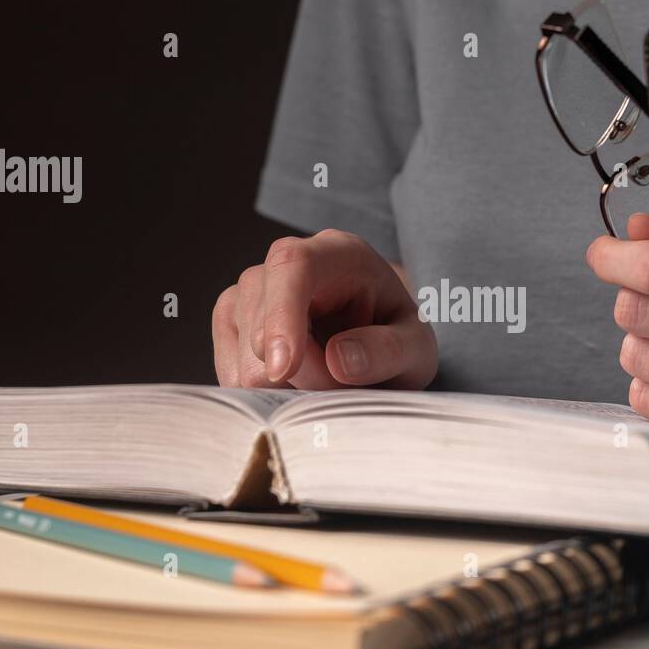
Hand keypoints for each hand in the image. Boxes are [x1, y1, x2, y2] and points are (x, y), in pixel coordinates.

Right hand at [212, 229, 437, 389]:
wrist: (377, 345)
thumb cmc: (397, 341)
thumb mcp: (417, 349)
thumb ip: (390, 351)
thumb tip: (339, 359)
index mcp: (336, 253)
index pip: (292, 266)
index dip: (281, 315)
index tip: (285, 370)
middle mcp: (283, 264)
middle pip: (261, 329)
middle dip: (304, 376)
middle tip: (346, 384)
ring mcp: (249, 292)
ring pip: (244, 361)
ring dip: (287, 389)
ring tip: (326, 381)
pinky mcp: (231, 323)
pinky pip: (231, 376)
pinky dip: (265, 395)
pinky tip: (297, 385)